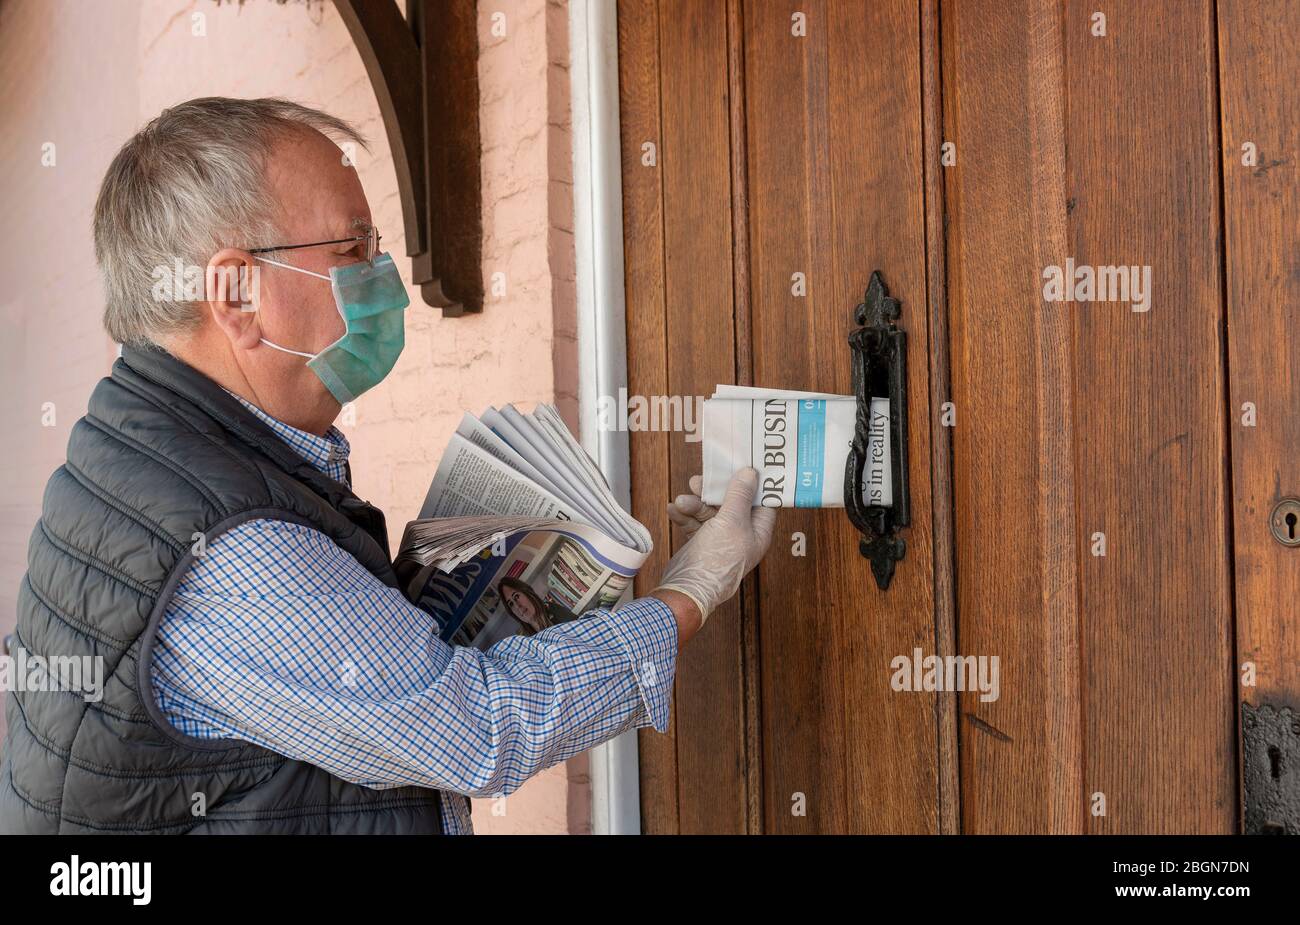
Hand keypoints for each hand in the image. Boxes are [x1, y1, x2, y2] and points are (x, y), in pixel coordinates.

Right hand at [653, 467, 776, 624]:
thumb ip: (740, 495)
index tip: (743, 464)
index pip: (762, 501)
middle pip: (732, 502)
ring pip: (709, 511)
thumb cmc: (716, 559)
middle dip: (714, 491)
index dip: (753, 483)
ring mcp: (720, 540)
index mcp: (758, 532)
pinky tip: (673, 510)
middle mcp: (741, 535)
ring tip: (681, 501)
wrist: (687, 588)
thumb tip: (751, 473)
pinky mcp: (701, 543)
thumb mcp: (731, 521)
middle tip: (699, 480)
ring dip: (694, 504)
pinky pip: (695, 522)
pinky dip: (685, 515)